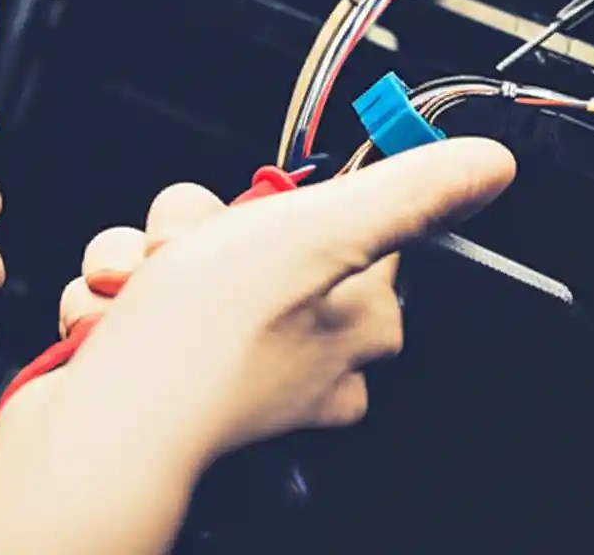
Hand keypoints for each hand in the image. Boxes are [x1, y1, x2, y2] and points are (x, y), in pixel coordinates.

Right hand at [0, 140, 514, 554]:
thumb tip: (490, 165)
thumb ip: (409, 192)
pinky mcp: (169, 377)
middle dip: (193, 232)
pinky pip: (139, 304)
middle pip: (247, 234)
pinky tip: (109, 322)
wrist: (103, 427)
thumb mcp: (322, 232)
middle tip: (185, 260)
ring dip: (141, 262)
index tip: (257, 217)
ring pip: (182, 261)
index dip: (285, 206)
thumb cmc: (209, 339)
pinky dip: (112, 302)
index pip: (342, 224)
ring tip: (134, 292)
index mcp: (361, 321)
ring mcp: (233, 370)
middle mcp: (306, 352)